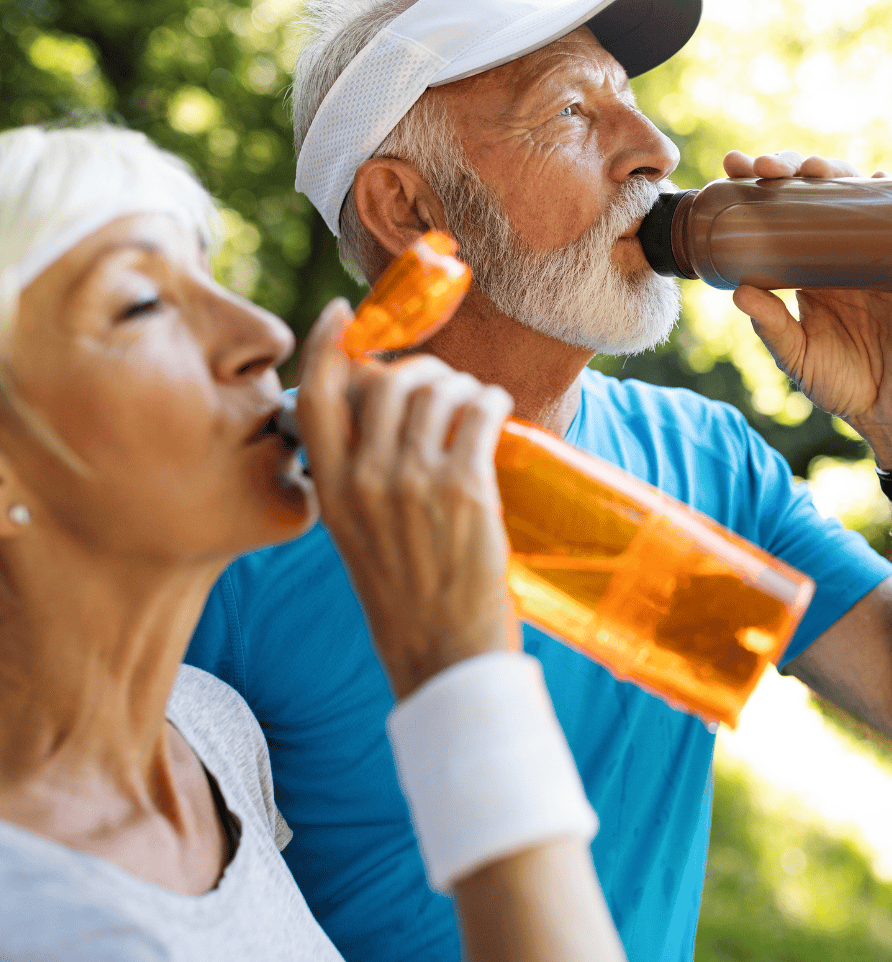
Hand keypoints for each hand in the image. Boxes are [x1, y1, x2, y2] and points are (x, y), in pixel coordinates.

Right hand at [297, 299, 517, 698]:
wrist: (442, 657)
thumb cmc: (406, 599)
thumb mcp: (360, 537)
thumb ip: (361, 480)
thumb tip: (388, 422)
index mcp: (333, 491)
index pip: (315, 397)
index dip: (325, 345)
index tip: (342, 313)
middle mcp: (366, 480)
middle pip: (387, 382)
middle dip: (420, 369)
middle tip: (441, 382)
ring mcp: (414, 482)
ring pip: (437, 391)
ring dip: (462, 385)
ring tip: (475, 403)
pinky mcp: (465, 489)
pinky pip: (478, 412)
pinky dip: (491, 400)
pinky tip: (495, 409)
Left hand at [722, 150, 891, 470]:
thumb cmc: (843, 383)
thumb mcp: (796, 354)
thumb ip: (772, 325)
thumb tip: (739, 291)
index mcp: (809, 271)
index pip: (780, 218)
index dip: (758, 190)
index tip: (731, 169)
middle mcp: (841, 255)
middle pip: (815, 196)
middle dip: (788, 170)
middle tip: (760, 166)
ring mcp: (877, 257)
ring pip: (856, 199)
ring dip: (833, 174)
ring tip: (808, 168)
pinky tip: (878, 177)